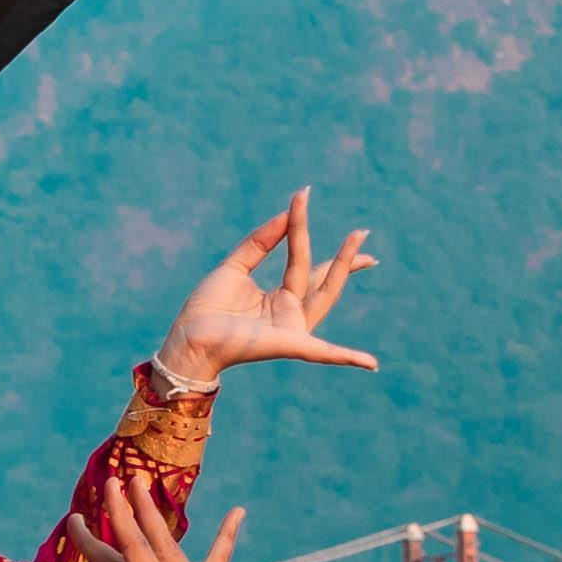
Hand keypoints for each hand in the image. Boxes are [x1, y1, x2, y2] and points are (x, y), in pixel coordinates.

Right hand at [80, 472, 276, 561]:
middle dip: (128, 511)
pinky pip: (219, 561)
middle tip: (115, 478)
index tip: (98, 495)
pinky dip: (227, 535)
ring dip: (156, 515)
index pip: (133, 555)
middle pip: (148, 542)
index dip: (115, 523)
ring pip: (171, 544)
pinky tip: (239, 512)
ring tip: (145, 484)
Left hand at [154, 195, 380, 390]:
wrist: (189, 338)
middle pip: (324, 279)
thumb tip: (286, 215)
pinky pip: (323, 352)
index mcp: (279, 296)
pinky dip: (348, 358)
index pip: (304, 262)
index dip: (303, 230)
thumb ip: (261, 241)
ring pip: (326, 295)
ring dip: (345, 270)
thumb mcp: (236, 266)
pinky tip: (372, 364)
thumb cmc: (207, 310)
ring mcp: (293, 328)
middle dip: (346, 257)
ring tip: (363, 248)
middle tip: (363, 231)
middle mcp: (291, 312)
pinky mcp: (289, 344)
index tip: (305, 196)